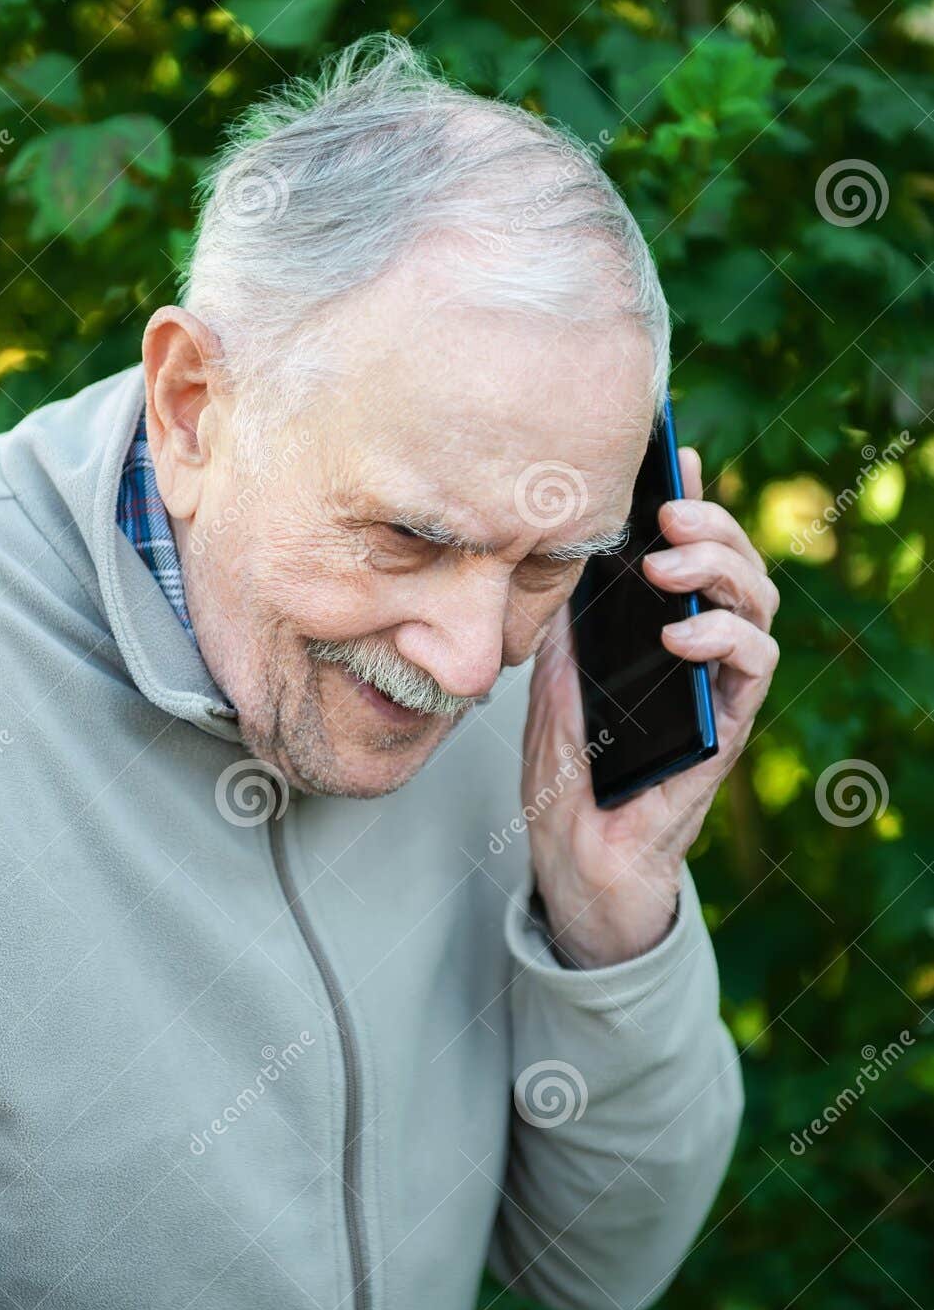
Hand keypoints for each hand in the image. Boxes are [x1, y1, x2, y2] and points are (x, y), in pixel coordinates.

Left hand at [522, 446, 778, 967]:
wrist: (575, 853)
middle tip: (667, 511)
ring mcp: (717, 685)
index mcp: (657, 625)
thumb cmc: (570, 767)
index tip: (673, 456)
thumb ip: (567, 616)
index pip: (686, 548)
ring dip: (720, 570)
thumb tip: (557, 544)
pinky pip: (751, 668)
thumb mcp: (552, 672)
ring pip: (757, 603)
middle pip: (733, 563)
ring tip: (668, 564)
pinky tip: (680, 633)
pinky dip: (722, 638)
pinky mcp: (727, 726)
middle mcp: (696, 648)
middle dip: (710, 523)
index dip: (689, 498)